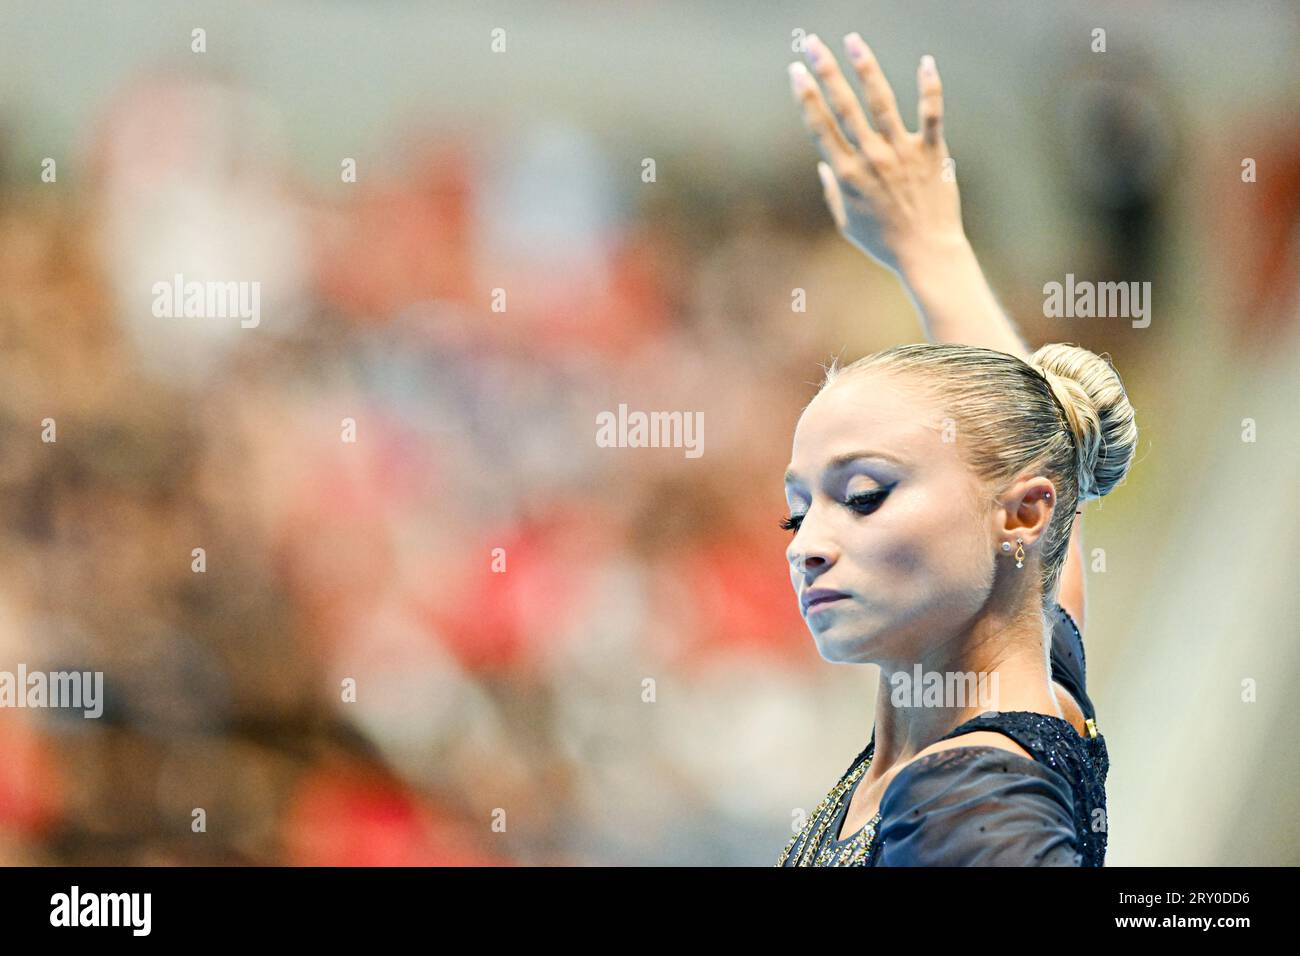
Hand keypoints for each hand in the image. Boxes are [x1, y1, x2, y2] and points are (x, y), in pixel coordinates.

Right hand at [788, 33, 964, 275]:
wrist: (927, 255)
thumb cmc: (884, 243)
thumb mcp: (847, 223)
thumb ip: (832, 191)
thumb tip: (822, 164)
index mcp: (847, 174)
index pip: (820, 126)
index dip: (806, 96)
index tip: (796, 71)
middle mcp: (872, 158)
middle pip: (844, 106)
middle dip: (826, 71)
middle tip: (813, 44)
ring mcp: (903, 153)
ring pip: (881, 102)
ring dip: (866, 68)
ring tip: (853, 41)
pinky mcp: (932, 152)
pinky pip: (931, 112)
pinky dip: (929, 86)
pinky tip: (926, 61)